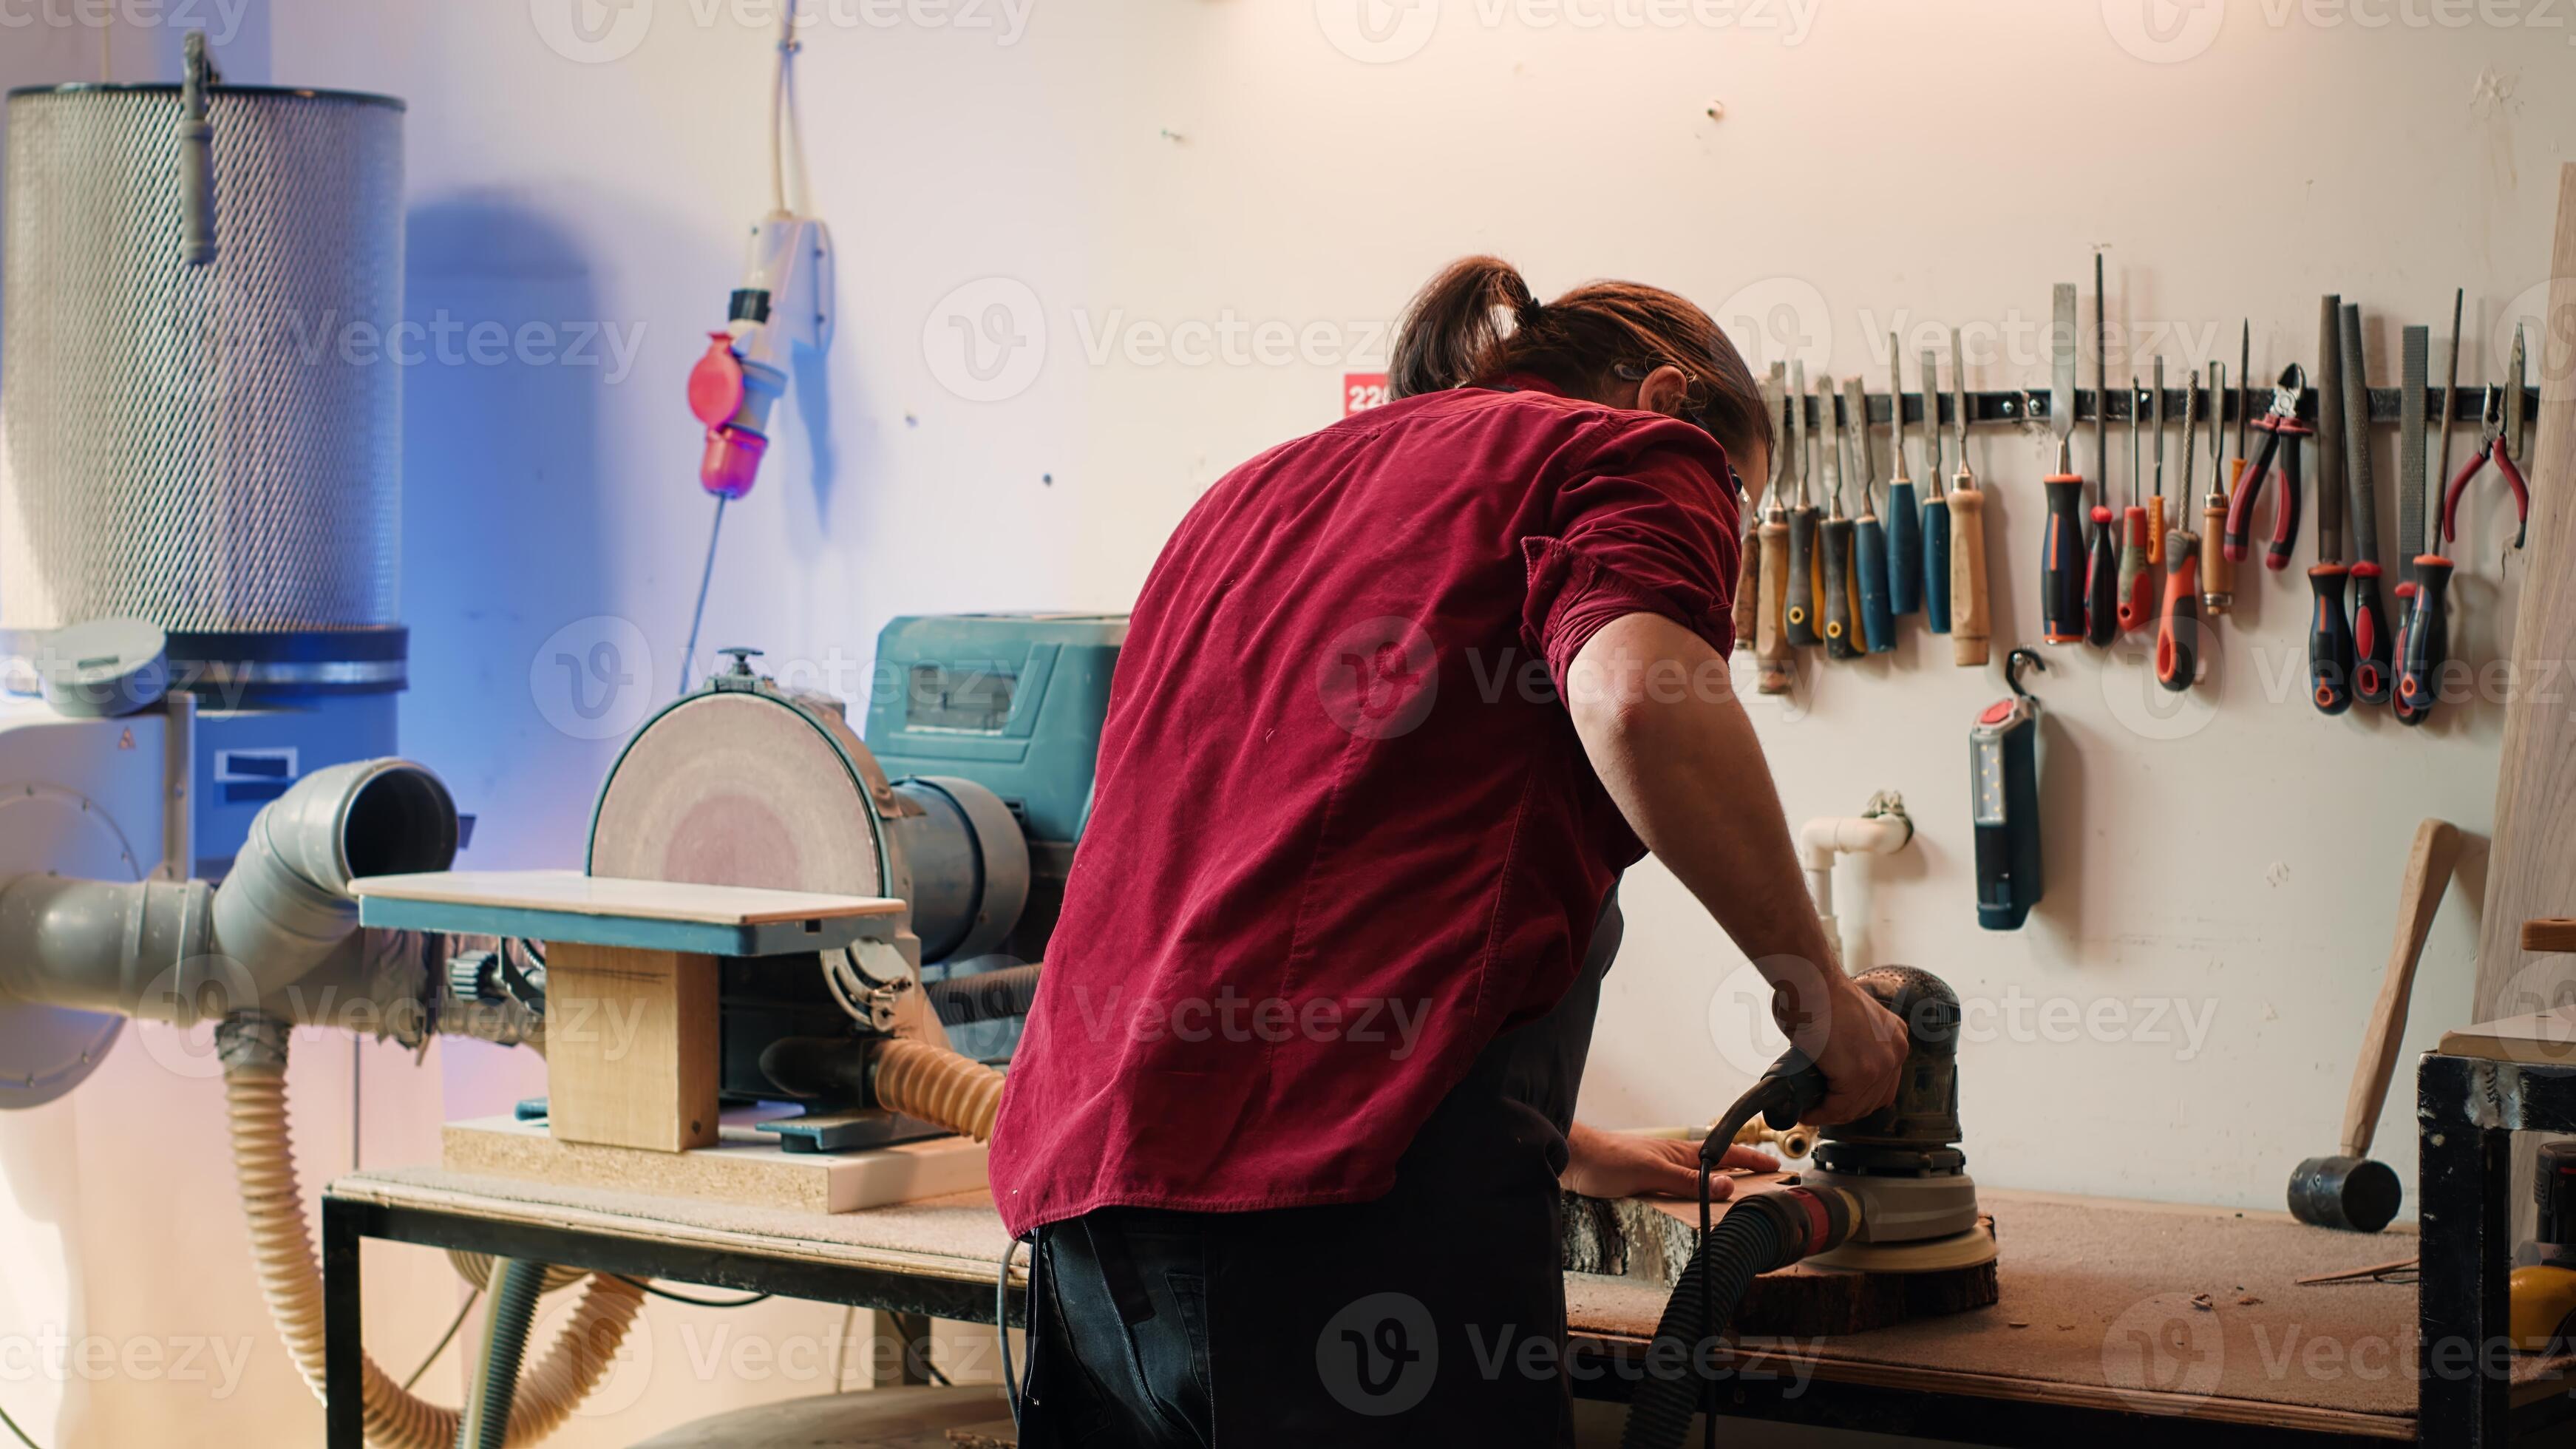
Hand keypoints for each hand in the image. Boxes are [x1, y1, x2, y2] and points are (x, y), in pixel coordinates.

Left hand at [1561, 1123, 1778, 1200]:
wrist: (1574, 1161)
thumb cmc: (1608, 1158)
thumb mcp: (1653, 1172)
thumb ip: (1688, 1181)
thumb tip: (1728, 1187)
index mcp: (1681, 1154)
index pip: (1725, 1154)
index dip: (1751, 1161)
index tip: (1774, 1167)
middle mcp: (1673, 1162)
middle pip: (1715, 1170)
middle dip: (1740, 1178)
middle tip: (1762, 1191)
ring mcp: (1659, 1173)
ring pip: (1697, 1184)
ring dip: (1715, 1192)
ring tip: (1734, 1207)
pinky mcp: (1645, 1186)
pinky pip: (1677, 1195)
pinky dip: (1691, 1202)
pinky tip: (1691, 1214)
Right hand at [1774, 974, 1906, 1125]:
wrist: (1809, 980)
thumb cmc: (1816, 991)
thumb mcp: (1848, 1021)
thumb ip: (1850, 1044)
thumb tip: (1828, 1067)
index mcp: (1894, 1036)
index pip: (1883, 1084)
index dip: (1857, 1099)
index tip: (1833, 1100)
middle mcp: (1895, 1051)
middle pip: (1873, 1100)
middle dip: (1844, 1109)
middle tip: (1819, 1108)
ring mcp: (1879, 1064)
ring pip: (1855, 1107)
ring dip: (1830, 1114)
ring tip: (1810, 1111)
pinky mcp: (1858, 1075)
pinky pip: (1838, 1107)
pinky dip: (1820, 1114)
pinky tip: (1807, 1111)